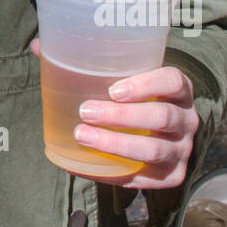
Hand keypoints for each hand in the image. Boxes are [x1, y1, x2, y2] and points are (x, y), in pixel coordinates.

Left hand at [30, 39, 198, 188]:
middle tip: (86, 112)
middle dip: (122, 117)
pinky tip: (86, 166)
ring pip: (154, 150)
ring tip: (83, 136)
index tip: (113, 89)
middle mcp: (187, 119)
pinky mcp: (172, 176)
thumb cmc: (136, 97)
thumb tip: (38, 46)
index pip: (173, 81)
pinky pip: (145, 180)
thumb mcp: (126, 76)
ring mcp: (182, 150)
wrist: (166, 132)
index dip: (146, 84)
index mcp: (179, 89)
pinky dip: (114, 174)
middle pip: (161, 117)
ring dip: (116, 145)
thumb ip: (88, 60)